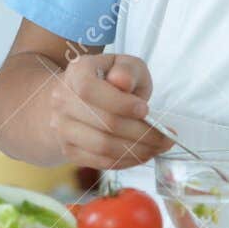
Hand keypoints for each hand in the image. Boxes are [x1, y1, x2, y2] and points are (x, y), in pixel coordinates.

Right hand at [47, 53, 172, 170]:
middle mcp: (62, 101)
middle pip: (103, 123)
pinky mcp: (70, 151)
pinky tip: (143, 153)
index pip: (89, 89)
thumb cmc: (110, 80)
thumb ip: (127, 70)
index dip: (120, 103)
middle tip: (166, 137)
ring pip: (103, 146)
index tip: (146, 109)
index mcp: (76, 73)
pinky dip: (127, 161)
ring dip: (137, 150)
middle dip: (141, 132)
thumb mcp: (125, 65)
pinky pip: (101, 161)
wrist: (81, 98)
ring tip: (159, 147)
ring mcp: (63, 128)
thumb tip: (121, 82)